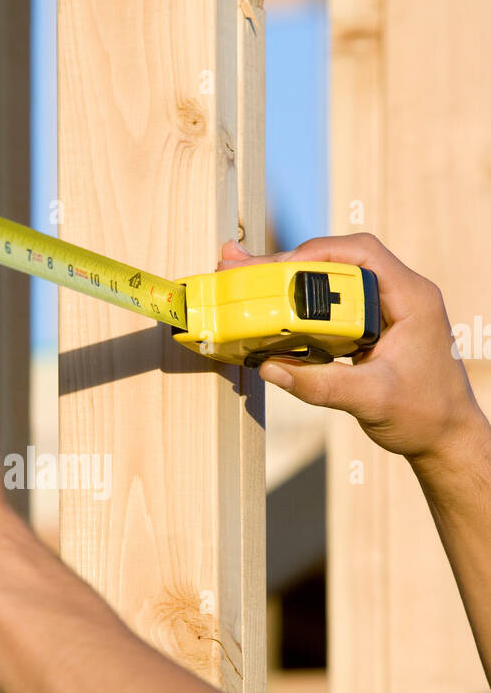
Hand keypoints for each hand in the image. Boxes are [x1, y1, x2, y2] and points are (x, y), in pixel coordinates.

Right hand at [220, 232, 483, 463]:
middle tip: (246, 269)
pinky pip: (333, 304)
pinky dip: (302, 306)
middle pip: (340, 260)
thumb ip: (319, 385)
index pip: (361, 254)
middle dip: (291, 264)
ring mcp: (386, 308)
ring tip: (252, 284)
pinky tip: (275, 311)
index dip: (316, 254)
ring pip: (334, 279)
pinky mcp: (372, 325)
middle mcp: (401, 293)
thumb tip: (269, 367)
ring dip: (293, 282)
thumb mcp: (370, 400)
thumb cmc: (425, 416)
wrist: (445, 438)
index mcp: (412, 298)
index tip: (276, 269)